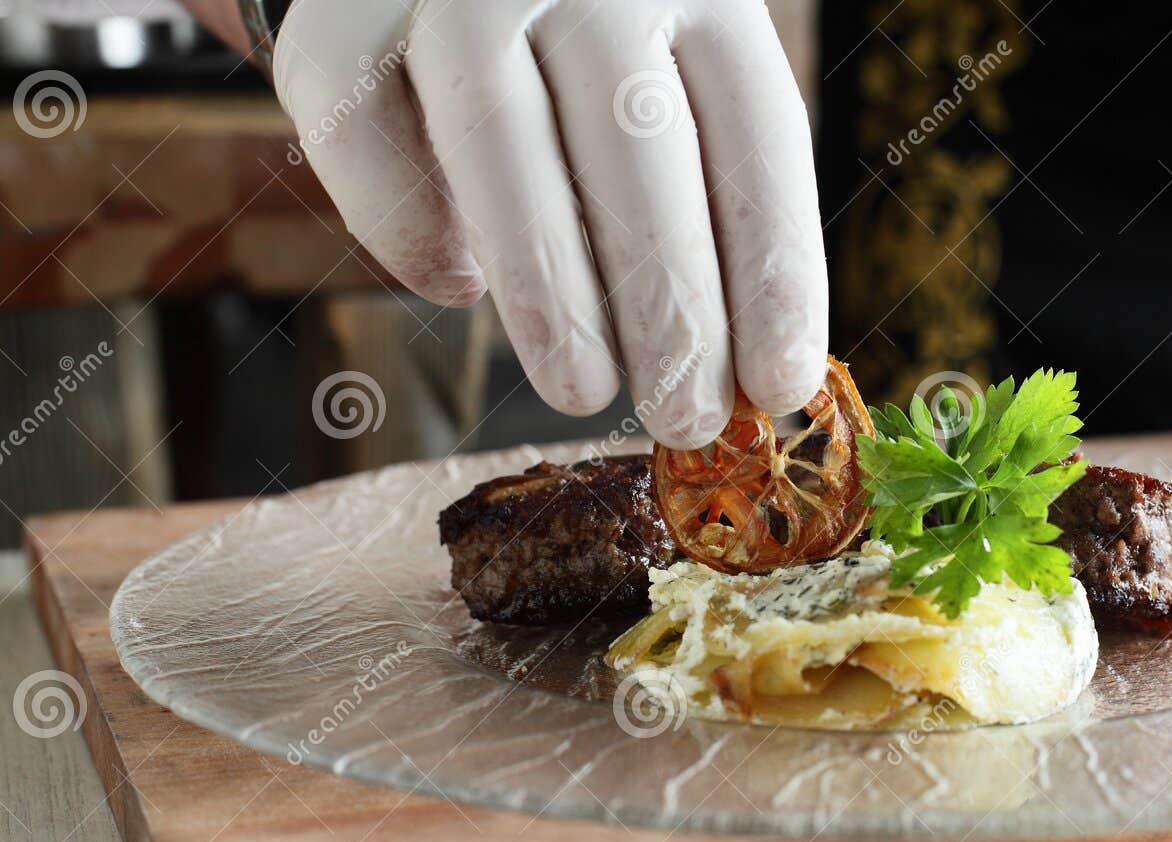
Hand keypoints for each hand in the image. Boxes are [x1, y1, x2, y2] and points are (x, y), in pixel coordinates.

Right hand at [272, 0, 826, 447]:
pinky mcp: (340, 13)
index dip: (771, 275)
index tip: (778, 388)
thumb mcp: (674, 78)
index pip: (755, 137)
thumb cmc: (581, 44)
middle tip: (685, 418)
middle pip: (638, 151)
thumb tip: (750, 372)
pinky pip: (365, 136)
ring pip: (501, 145)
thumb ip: (704, 192)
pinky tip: (457, 285)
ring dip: (547, 292)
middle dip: (670, 307)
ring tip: (583, 393)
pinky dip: (407, 228)